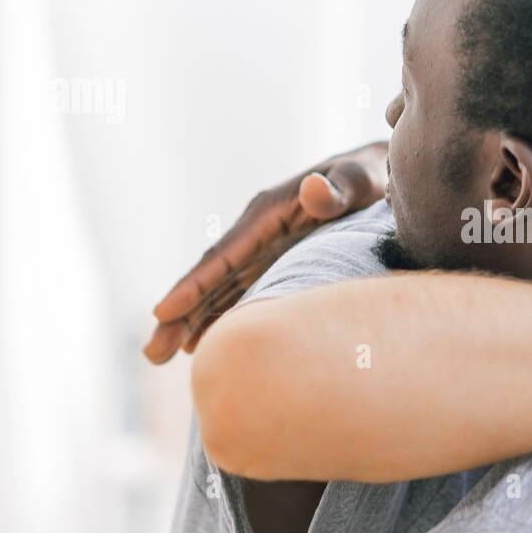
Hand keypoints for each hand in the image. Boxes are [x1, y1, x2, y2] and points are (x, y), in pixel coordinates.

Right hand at [144, 140, 388, 363]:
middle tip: (151, 353)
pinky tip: (199, 344)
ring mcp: (263, 251)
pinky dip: (217, 317)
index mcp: (267, 214)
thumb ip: (338, 189)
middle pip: (210, 279)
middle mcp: (256, 234)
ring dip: (189, 322)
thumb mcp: (357, 180)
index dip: (194, 285)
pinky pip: (238, 294)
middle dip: (178, 314)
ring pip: (217, 292)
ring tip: (158, 356)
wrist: (380, 176)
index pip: (223, 256)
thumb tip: (313, 188)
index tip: (163, 312)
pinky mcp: (275, 263)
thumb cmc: (369, 178)